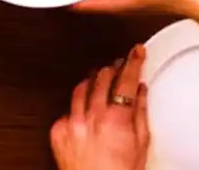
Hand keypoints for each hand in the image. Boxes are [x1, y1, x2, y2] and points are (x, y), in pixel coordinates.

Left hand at [51, 45, 149, 169]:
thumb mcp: (140, 146)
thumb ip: (139, 114)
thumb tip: (140, 92)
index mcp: (115, 120)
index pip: (125, 80)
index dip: (132, 62)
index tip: (136, 53)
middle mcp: (91, 117)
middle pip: (101, 78)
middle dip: (112, 69)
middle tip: (120, 66)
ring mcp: (71, 122)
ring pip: (81, 88)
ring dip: (93, 81)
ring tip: (101, 80)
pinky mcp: (57, 129)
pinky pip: (68, 108)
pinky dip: (78, 105)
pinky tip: (85, 108)